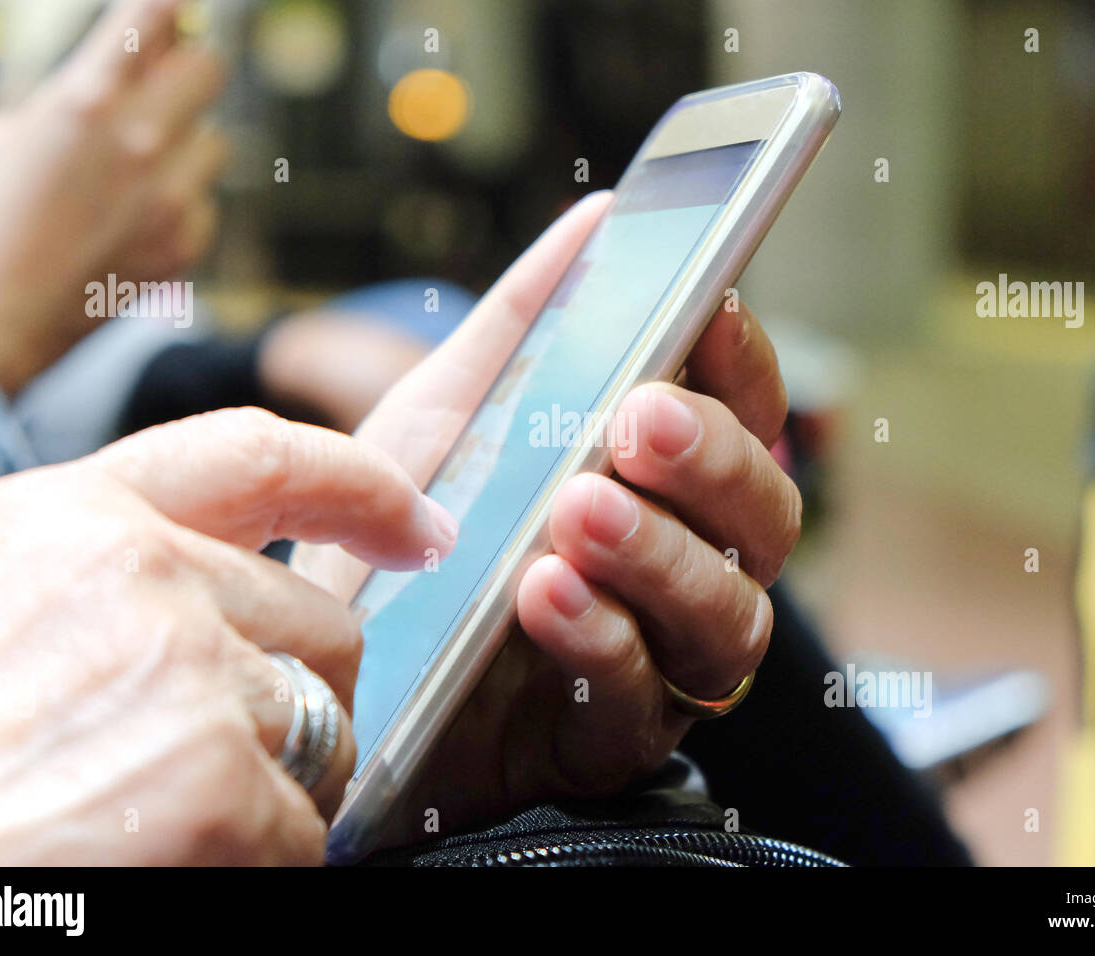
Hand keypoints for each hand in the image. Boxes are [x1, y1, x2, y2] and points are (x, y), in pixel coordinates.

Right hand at [0, 0, 226, 394]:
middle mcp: (140, 140)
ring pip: (215, 143)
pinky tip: (137, 224)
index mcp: (85, 97)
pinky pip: (206, 204)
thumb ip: (67, 95)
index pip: (154, 16)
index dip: (168, 7)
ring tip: (140, 174)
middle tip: (166, 89)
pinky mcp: (187, 243)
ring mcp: (171, 196)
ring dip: (186, 148)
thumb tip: (115, 72)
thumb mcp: (0, 132)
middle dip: (187, 74)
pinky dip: (182, 207)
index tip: (175, 7)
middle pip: (210, 69)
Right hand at [0, 408, 455, 863]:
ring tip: (153, 817)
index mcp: (62, 521)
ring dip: (273, 783)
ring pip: (323, 722)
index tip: (416, 520)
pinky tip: (160, 866)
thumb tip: (236, 584)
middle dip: (293, 696)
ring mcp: (182, 672)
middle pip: (316, 620)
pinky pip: (304, 824)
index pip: (258, 453)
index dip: (360, 483)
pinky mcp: (216, 784)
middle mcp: (131, 574)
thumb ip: (107, 578)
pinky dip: (256, 859)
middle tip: (200, 763)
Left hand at [291, 193, 801, 844]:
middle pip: (763, 513)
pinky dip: (601, 637)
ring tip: (580, 508)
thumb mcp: (452, 412)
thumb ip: (526, 325)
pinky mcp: (613, 740)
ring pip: (728, 610)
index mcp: (664, 485)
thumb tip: (599, 219)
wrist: (330, 664)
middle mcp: (686, 564)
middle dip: (712, 459)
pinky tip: (544, 592)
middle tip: (639, 420)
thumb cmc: (411, 534)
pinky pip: (644, 699)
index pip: (746, 414)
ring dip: (661, 553)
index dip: (742, 364)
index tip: (710, 309)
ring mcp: (660, 656)